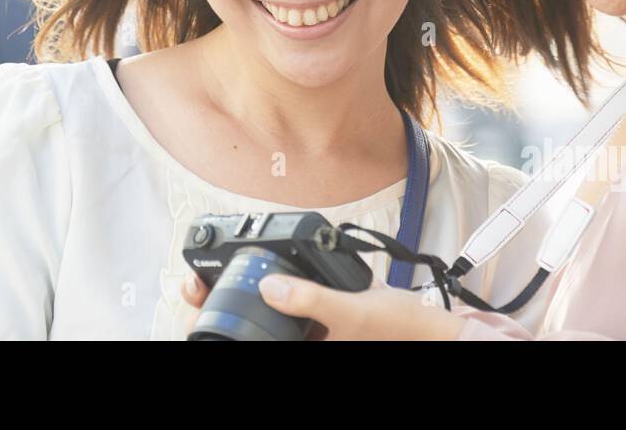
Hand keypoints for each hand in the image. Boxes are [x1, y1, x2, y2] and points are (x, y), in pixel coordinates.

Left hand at [179, 272, 466, 340]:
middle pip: (242, 331)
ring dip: (233, 301)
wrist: (434, 332)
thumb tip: (269, 285)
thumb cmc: (400, 329)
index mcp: (302, 348)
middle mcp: (299, 342)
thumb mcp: (354, 309)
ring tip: (208, 282)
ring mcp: (304, 336)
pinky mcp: (314, 325)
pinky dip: (264, 294)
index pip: (243, 338)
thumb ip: (311, 298)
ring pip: (257, 322)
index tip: (192, 290)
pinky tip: (255, 277)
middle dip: (212, 309)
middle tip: (191, 283)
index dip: (209, 319)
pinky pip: (280, 310)